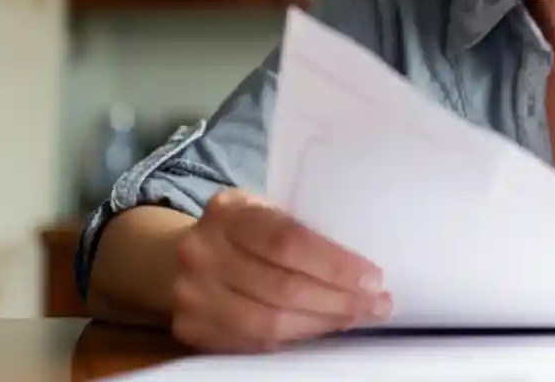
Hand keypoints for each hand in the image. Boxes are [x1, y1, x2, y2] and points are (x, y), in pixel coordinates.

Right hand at [171, 188, 392, 351]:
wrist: (177, 254)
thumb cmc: (242, 230)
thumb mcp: (264, 210)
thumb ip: (301, 226)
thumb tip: (363, 264)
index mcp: (229, 211)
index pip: (288, 241)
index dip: (334, 265)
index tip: (373, 278)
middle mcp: (203, 251)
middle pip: (282, 288)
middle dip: (339, 300)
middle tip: (377, 304)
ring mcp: (191, 294)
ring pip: (270, 322)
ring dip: (322, 323)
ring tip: (356, 317)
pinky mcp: (192, 328)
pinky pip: (255, 343)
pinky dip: (296, 338)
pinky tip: (322, 328)